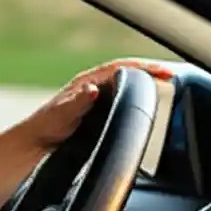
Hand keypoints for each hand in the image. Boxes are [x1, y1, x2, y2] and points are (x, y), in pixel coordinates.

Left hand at [20, 59, 174, 149]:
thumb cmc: (46, 128)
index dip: (145, 68)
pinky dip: (139, 96)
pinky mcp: (99, 109)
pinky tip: (150, 102)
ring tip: (169, 83)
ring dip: (147, 82)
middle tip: (174, 75)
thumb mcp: (61, 115)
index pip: (123, 68)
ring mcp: (98, 96)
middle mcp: (95, 85)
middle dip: (152, 71)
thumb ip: (77, 103)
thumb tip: (93, 89)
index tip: (165, 73)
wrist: (36, 143)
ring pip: (128, 83)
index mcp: (88, 81)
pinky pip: (124, 96)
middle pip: (129, 72)